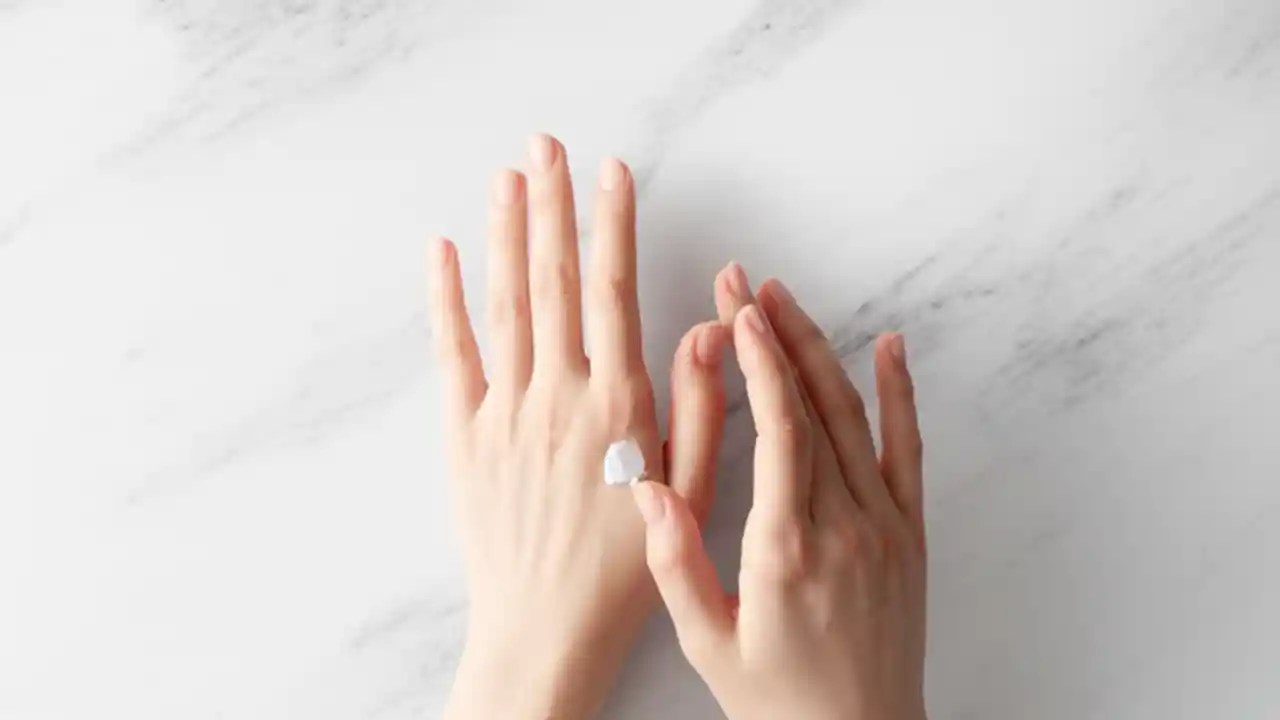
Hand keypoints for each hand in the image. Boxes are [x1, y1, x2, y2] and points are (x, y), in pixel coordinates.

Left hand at [432, 134, 728, 718]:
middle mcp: (557, 395)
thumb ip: (699, 408)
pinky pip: (452, 354)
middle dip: (554, 205)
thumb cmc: (623, 568)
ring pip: (505, 304)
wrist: (544, 629)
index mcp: (616, 405)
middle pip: (553, 280)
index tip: (615, 172)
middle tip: (548, 146)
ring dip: (507, 234)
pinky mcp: (464, 435)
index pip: (613, 292)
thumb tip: (708, 330)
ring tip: (508, 176)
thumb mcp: (687, 494)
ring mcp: (504, 411)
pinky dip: (446, 299)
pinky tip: (445, 252)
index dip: (614, 226)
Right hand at [631, 265, 927, 719]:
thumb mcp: (707, 644)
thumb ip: (676, 566)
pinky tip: (890, 346)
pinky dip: (901, 393)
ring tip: (787, 301)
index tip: (739, 312)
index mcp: (786, 550)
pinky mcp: (909, 532)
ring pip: (854, 416)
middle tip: (746, 282)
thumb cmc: (779, 699)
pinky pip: (908, 449)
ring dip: (819, 351)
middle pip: (812, 406)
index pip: (778, 430)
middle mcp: (842, 526)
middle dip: (776, 335)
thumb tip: (648, 493)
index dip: (759, 362)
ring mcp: (884, 525)